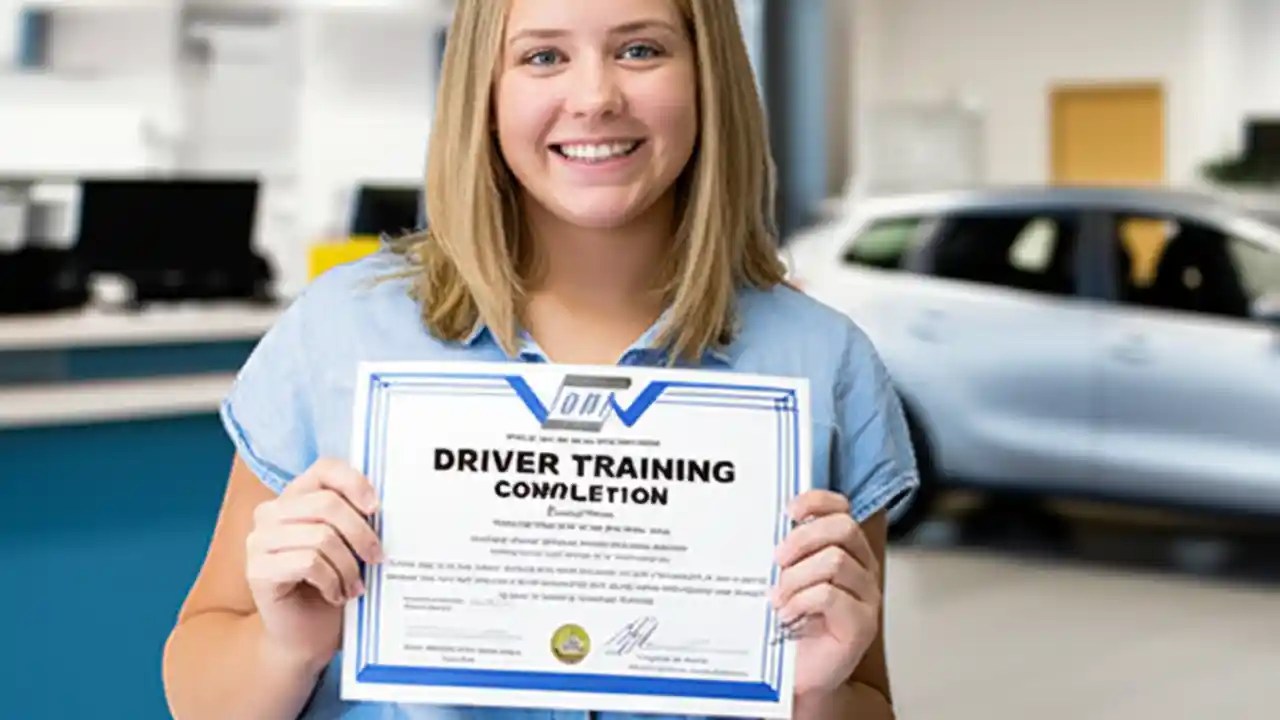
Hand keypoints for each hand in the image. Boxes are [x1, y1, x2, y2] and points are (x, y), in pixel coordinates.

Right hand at [245, 458, 383, 670]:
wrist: (306, 636)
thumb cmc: (332, 586)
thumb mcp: (349, 546)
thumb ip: (358, 519)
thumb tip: (384, 505)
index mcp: (295, 497)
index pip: (325, 469)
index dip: (355, 482)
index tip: (376, 509)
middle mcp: (271, 513)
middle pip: (327, 504)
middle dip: (361, 534)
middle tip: (377, 558)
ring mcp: (259, 541)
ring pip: (320, 537)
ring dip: (347, 566)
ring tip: (355, 585)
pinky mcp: (257, 570)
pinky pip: (307, 563)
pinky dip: (331, 581)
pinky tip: (336, 594)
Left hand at [771, 490, 880, 697]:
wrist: (795, 676)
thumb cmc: (789, 627)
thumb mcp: (783, 579)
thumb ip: (784, 552)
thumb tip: (766, 524)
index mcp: (845, 551)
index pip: (842, 509)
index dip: (817, 502)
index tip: (789, 511)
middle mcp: (862, 570)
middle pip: (843, 528)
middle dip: (803, 538)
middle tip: (777, 560)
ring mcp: (866, 598)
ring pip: (835, 561)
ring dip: (797, 577)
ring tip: (779, 597)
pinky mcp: (862, 625)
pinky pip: (830, 595)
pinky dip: (801, 601)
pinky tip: (787, 614)